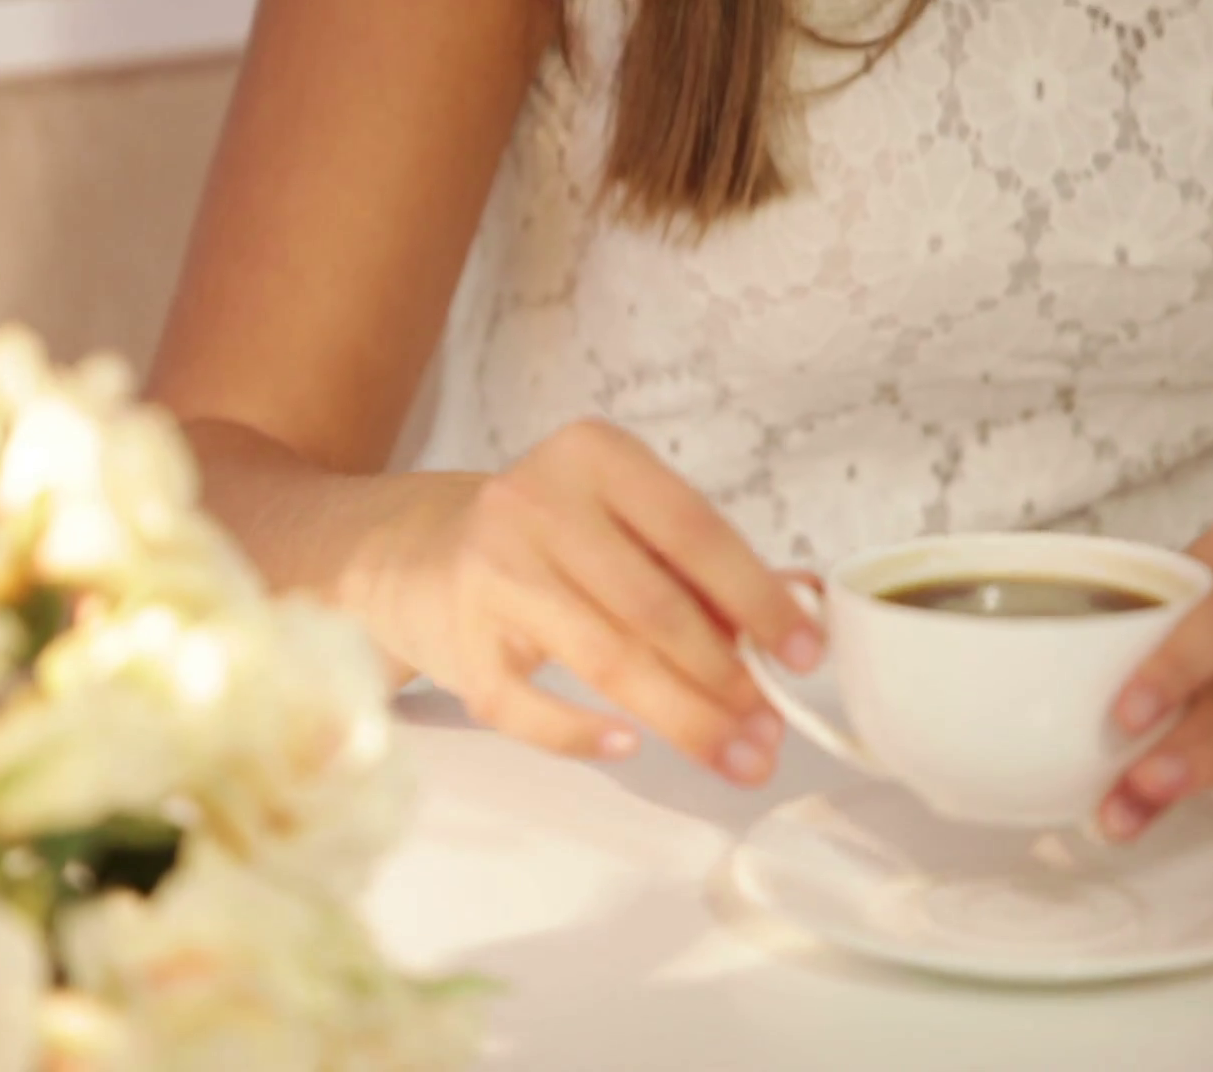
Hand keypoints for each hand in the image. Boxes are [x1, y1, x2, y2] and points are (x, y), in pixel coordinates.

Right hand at [353, 420, 821, 784]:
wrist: (408, 552)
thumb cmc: (539, 539)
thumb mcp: (619, 521)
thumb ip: (704, 562)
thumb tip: (803, 605)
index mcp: (593, 457)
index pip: (694, 531)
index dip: (759, 598)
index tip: (805, 652)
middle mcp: (536, 503)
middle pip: (655, 608)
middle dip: (728, 680)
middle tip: (772, 729)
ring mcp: (490, 573)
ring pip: (606, 660)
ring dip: (684, 718)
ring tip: (736, 754)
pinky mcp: (458, 642)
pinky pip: (530, 706)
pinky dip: (584, 733)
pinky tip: (633, 744)